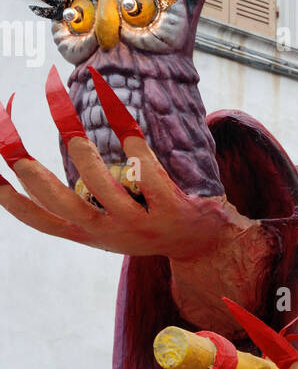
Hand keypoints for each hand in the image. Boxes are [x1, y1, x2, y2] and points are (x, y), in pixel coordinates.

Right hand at [0, 74, 253, 261]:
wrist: (206, 248)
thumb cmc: (147, 226)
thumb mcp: (106, 224)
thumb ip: (75, 204)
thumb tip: (29, 170)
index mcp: (88, 233)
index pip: (38, 218)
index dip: (8, 196)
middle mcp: (110, 231)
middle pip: (60, 204)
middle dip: (31, 171)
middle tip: (11, 139)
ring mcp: (142, 222)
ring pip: (102, 187)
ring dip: (81, 152)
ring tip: (69, 122)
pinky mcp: (173, 209)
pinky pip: (150, 173)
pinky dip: (134, 144)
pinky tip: (123, 120)